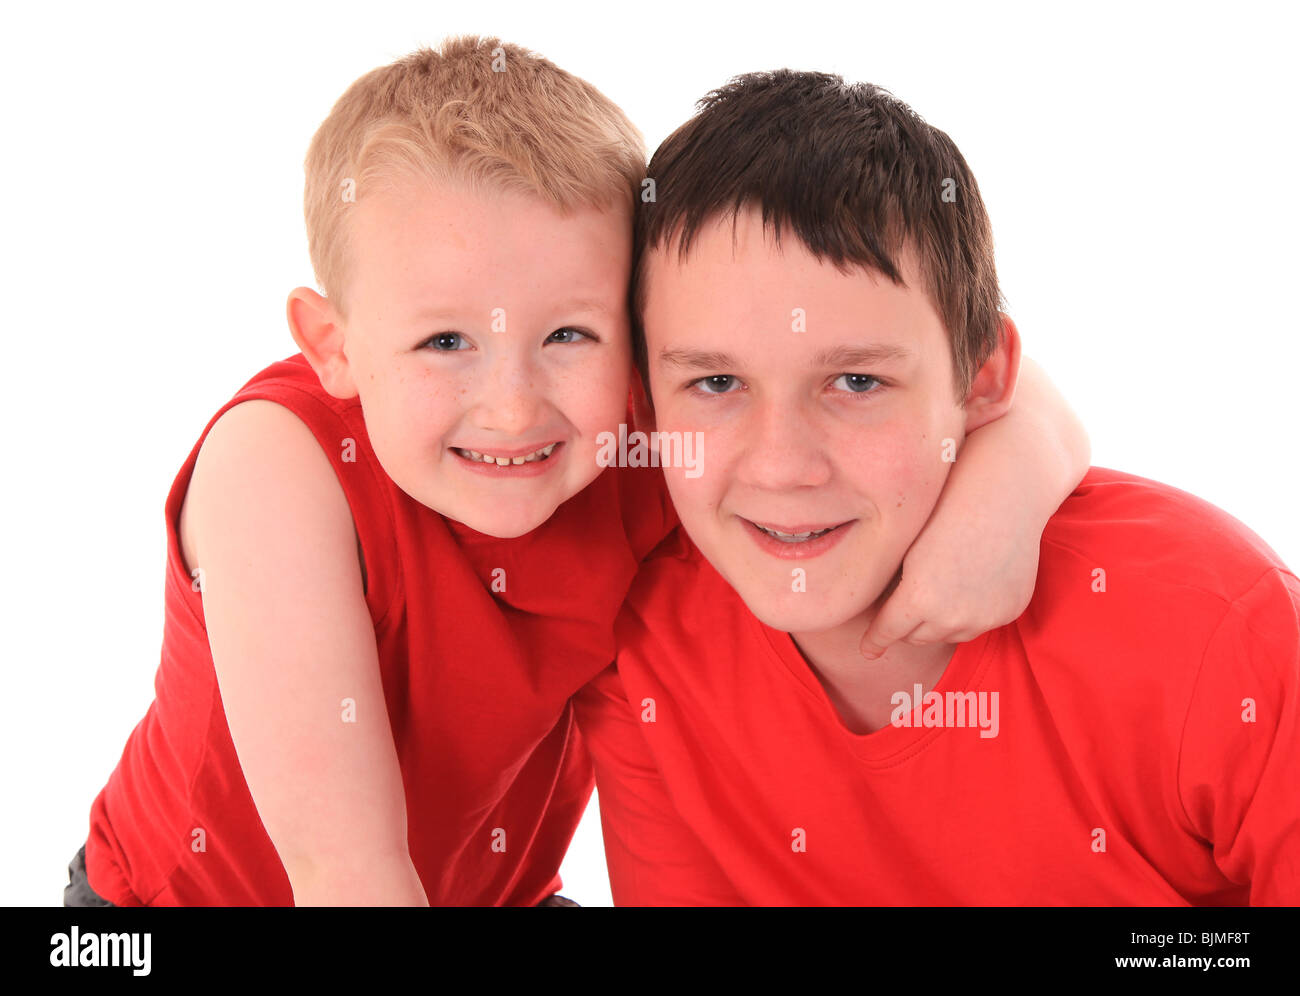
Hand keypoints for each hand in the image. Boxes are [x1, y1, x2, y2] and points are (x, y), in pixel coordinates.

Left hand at [859, 507, 1039, 659]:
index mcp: (918, 600)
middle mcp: (951, 618)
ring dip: (941, 621)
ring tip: (944, 587)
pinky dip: (973, 611)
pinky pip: (981, 623)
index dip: (874, 641)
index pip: (887, 633)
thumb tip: (886, 614)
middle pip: (918, 637)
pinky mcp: (1009, 612)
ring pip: (950, 634)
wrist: (1003, 497)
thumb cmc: (946, 511)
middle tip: (909, 600)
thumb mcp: (907, 550)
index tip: (868, 650)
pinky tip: (974, 581)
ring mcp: (984, 618)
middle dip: (909, 624)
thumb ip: (896, 588)